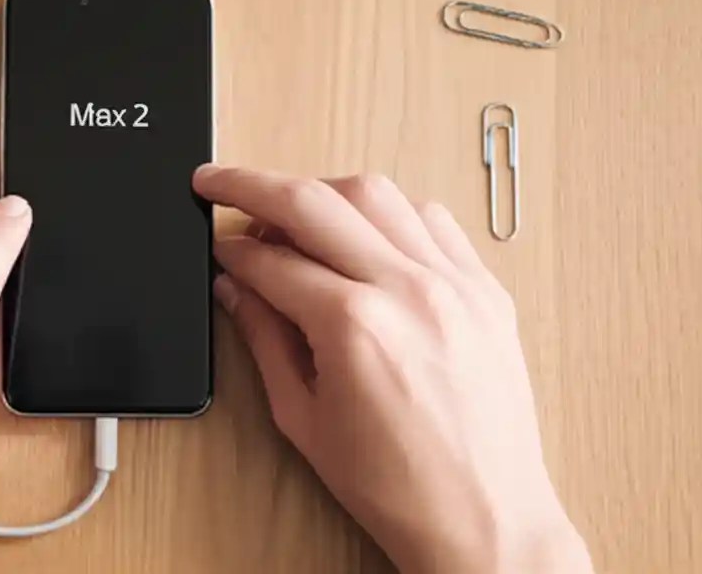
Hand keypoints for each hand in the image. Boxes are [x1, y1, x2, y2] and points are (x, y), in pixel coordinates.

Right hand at [194, 166, 590, 573]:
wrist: (484, 519)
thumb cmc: (396, 486)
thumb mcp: (302, 417)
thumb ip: (264, 338)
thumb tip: (234, 288)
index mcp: (355, 326)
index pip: (272, 260)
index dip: (232, 248)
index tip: (216, 245)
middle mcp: (408, 289)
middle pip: (315, 201)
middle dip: (255, 185)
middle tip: (220, 183)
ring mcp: (455, 284)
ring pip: (377, 194)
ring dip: (324, 192)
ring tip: (294, 214)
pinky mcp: (486, 290)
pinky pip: (433, 220)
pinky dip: (389, 212)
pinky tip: (363, 233)